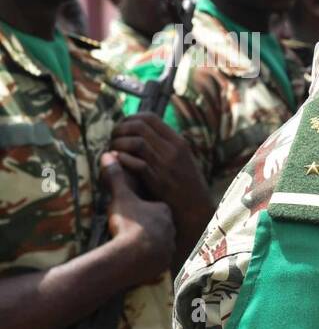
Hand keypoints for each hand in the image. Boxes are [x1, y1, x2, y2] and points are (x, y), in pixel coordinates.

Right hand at [101, 151, 174, 285]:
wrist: (134, 256)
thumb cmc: (129, 224)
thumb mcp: (121, 199)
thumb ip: (116, 178)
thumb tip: (108, 155)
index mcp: (164, 210)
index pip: (157, 206)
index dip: (144, 208)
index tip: (134, 212)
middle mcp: (171, 228)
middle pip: (160, 225)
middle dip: (148, 226)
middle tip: (132, 229)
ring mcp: (169, 246)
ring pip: (160, 242)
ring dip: (149, 243)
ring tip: (133, 244)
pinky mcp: (164, 262)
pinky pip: (157, 258)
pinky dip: (148, 258)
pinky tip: (137, 258)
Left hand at [111, 113, 212, 252]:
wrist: (196, 211)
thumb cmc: (185, 187)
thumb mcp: (182, 161)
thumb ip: (165, 147)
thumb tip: (142, 136)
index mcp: (178, 142)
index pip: (149, 117)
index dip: (129, 119)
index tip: (122, 129)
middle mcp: (173, 150)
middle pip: (139, 126)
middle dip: (119, 130)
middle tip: (113, 140)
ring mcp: (166, 165)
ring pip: (136, 142)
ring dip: (118, 145)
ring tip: (113, 152)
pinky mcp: (159, 180)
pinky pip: (136, 163)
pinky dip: (122, 161)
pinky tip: (117, 164)